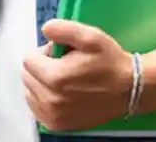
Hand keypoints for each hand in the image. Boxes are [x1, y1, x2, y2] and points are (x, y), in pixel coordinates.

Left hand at [21, 19, 135, 131]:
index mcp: (55, 77)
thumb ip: (63, 29)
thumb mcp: (90, 37)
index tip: (62, 54)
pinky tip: (60, 94)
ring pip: (30, 92)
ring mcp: (53, 115)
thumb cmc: (110, 62)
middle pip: (27, 76)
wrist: (128, 90)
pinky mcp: (57, 125)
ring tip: (64, 80)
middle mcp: (50, 100)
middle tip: (64, 65)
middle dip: (42, 67)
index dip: (45, 52)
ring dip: (41, 83)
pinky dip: (43, 100)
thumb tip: (44, 29)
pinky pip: (36, 109)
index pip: (28, 59)